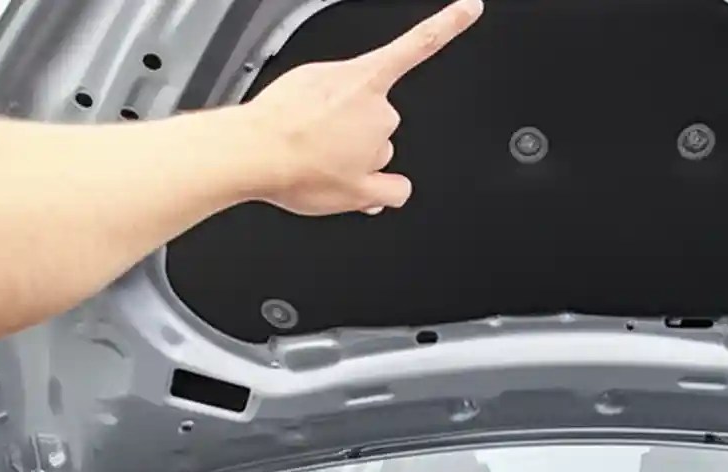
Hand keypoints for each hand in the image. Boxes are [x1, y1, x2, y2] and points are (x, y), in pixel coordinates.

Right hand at [239, 0, 482, 215]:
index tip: (471, 8)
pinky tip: (366, 197)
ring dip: (356, 159)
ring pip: (378, 156)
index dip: (448, 24)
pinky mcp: (366, 185)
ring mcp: (376, 150)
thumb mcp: (308, 82)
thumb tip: (357, 115)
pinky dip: (382, 193)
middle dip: (358, 129)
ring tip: (319, 159)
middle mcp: (380, 114)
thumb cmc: (274, 116)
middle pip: (381, 124)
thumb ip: (341, 99)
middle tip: (324, 135)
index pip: (417, 45)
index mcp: (364, 78)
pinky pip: (393, 191)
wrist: (255, 149)